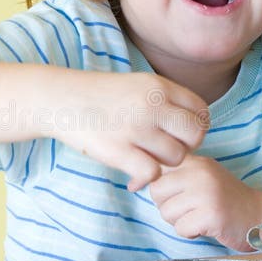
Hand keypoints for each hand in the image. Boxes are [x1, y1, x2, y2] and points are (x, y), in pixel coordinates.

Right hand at [49, 71, 208, 190]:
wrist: (60, 99)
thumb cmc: (100, 96)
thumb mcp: (138, 84)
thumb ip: (166, 101)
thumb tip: (194, 128)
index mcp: (159, 86)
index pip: (201, 111)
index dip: (195, 127)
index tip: (179, 135)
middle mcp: (152, 104)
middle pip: (195, 135)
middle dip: (186, 147)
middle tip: (167, 149)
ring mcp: (135, 127)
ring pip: (176, 157)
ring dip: (163, 162)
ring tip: (144, 156)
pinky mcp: (118, 150)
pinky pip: (153, 172)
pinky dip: (145, 175)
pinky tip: (133, 169)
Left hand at [149, 154, 261, 251]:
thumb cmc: (225, 199)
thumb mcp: (201, 177)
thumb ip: (173, 177)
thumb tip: (133, 184)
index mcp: (196, 160)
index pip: (156, 166)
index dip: (146, 179)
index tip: (138, 187)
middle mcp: (200, 172)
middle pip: (157, 192)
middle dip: (167, 206)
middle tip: (187, 208)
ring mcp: (206, 192)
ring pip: (167, 212)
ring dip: (179, 221)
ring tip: (199, 216)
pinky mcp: (211, 214)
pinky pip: (181, 228)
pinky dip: (190, 233)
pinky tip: (206, 226)